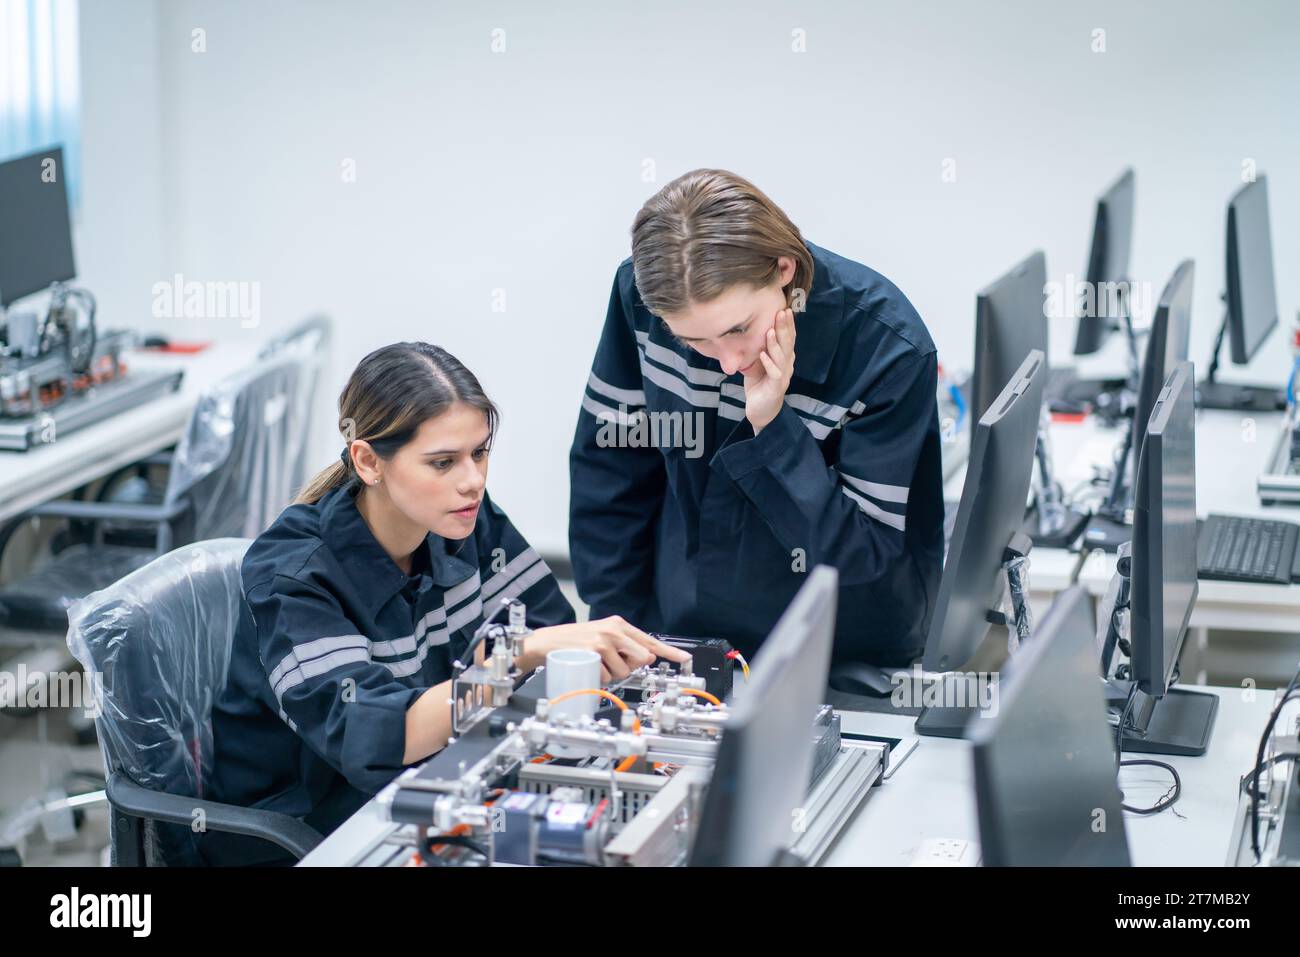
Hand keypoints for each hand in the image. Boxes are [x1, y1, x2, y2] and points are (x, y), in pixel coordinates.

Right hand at [518, 616, 690, 681]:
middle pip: (641, 658)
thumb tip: (647, 658)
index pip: (649, 640)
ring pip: (624, 671)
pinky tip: (589, 668)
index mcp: (619, 624)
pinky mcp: (593, 652)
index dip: (669, 651)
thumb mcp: (603, 636)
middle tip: (611, 662)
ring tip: (595, 664)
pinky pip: (607, 676)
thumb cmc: (576, 642)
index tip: (684, 658)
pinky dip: (600, 678)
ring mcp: (603, 640)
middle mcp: (613, 629)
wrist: (547, 642)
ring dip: (611, 675)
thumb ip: (624, 645)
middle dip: (629, 667)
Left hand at [743, 307, 795, 433]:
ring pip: (781, 357)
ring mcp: (783, 377)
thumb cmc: (759, 385)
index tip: (785, 308)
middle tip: (783, 312)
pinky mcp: (776, 388)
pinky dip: (769, 364)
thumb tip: (749, 329)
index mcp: (784, 358)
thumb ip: (759, 348)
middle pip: (787, 344)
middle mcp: (787, 365)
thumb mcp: (758, 363)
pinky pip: (775, 374)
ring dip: (776, 344)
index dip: (788, 324)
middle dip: (785, 328)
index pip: (788, 338)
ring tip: (771, 331)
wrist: (761, 411)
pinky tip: (763, 355)